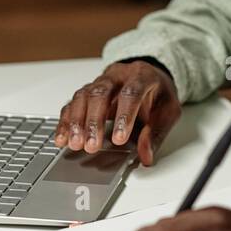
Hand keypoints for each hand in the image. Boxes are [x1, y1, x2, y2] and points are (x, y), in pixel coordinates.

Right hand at [53, 60, 180, 166]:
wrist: (150, 77)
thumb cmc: (158, 94)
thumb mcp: (168, 112)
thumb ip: (156, 133)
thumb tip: (146, 155)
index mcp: (141, 76)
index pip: (131, 93)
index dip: (124, 115)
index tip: (119, 139)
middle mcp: (117, 75)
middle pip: (101, 93)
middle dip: (94, 122)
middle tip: (92, 146)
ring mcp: (100, 82)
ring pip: (83, 96)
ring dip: (77, 122)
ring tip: (75, 144)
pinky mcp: (87, 92)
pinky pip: (72, 103)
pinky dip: (66, 121)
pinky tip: (62, 137)